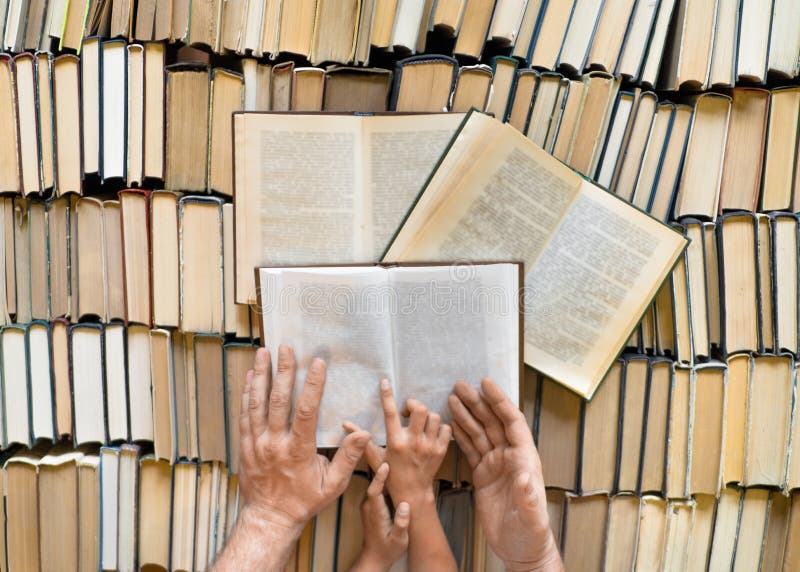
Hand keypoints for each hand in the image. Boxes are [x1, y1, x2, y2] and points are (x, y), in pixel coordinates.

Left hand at [238, 346, 370, 533]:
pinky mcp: (246, 445)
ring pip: (257, 403)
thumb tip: (362, 433)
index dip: (312, 385)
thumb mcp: (332, 485)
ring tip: (263, 352)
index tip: (317, 363)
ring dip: (260, 376)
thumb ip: (348, 458)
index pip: (306, 412)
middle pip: (278, 401)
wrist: (268, 519)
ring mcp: (256, 443)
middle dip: (282, 371)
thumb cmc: (303, 501)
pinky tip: (250, 376)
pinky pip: (244, 415)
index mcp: (297, 451)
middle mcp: (274, 444)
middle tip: (286, 347)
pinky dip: (247, 394)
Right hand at [347, 379, 456, 571]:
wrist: (413, 493)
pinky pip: (446, 427)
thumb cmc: (391, 474)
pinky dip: (440, 427)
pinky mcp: (441, 450)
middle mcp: (413, 442)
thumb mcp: (375, 457)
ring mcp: (429, 446)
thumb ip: (361, 440)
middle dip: (413, 405)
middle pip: (419, 409)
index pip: (390, 412)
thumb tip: (345, 424)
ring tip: (419, 425)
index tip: (385, 382)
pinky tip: (431, 432)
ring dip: (426, 417)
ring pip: (433, 416)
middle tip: (407, 413)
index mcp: (395, 441)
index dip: (387, 394)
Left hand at [350, 463, 409, 571]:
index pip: (374, 491)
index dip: (379, 477)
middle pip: (374, 483)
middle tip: (396, 456)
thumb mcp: (399, 540)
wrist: (375, 557)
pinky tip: (395, 475)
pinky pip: (377, 488)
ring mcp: (368, 505)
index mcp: (375, 513)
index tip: (386, 465)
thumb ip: (401, 524)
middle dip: (384, 470)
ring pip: (375, 484)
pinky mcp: (370, 504)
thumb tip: (405, 506)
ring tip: (397, 461)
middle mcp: (368, 506)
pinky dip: (385, 481)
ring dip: (385, 474)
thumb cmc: (388, 550)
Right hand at [448, 378, 562, 571]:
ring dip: (466, 415)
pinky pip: (471, 449)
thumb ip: (528, 497)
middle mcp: (510, 457)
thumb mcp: (531, 518)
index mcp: (524, 459)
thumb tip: (525, 475)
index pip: (512, 422)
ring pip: (480, 432)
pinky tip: (451, 424)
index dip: (500, 401)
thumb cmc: (530, 535)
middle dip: (477, 402)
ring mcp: (496, 465)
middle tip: (459, 385)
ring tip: (451, 399)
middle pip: (493, 422)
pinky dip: (461, 435)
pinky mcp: (484, 475)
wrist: (521, 550)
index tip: (485, 384)